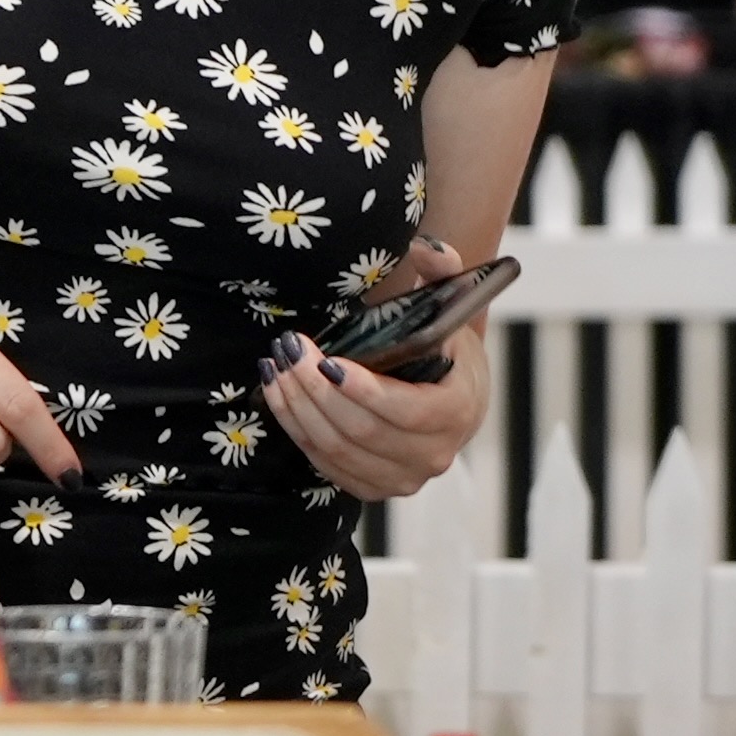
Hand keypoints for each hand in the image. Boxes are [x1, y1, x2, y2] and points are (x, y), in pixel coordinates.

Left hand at [262, 237, 489, 498]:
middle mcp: (433, 454)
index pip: (406, 411)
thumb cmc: (444, 345)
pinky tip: (277, 393)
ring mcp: (402, 478)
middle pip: (362, 432)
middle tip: (290, 352)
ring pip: (337, 450)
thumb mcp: (450, 305)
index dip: (363, 391)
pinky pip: (325, 464)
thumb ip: (441, 270)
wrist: (450, 391)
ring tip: (277, 367)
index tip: (326, 362)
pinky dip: (296, 429)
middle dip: (317, 392)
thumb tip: (426, 248)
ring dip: (298, 409)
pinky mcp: (372, 486)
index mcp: (457, 411)